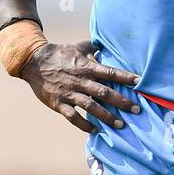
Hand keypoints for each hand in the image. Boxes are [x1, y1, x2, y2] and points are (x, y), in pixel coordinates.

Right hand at [20, 39, 140, 133]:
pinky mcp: (58, 103)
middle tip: (137, 110)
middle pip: (104, 92)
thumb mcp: (79, 46)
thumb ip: (95, 47)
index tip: (140, 82)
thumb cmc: (60, 53)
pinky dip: (84, 125)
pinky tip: (95, 130)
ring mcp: (69, 93)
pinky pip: (73, 117)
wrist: (33, 61)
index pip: (110, 72)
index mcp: (86, 67)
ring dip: (106, 116)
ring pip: (91, 107)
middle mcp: (80, 81)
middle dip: (122, 101)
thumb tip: (109, 43)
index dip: (125, 77)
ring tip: (120, 124)